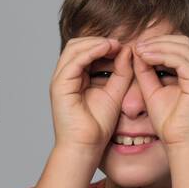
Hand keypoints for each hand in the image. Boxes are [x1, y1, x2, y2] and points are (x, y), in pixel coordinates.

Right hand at [49, 37, 134, 154]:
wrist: (86, 146)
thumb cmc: (97, 126)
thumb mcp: (116, 94)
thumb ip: (122, 73)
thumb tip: (128, 51)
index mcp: (77, 77)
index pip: (87, 51)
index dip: (105, 45)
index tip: (125, 46)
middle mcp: (67, 75)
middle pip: (78, 45)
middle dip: (99, 40)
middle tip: (120, 43)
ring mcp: (61, 79)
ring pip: (74, 48)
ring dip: (96, 42)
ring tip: (115, 45)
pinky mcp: (60, 85)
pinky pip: (75, 61)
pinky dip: (91, 51)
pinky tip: (107, 50)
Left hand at [132, 34, 188, 147]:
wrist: (181, 144)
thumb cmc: (170, 124)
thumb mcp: (153, 91)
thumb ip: (146, 72)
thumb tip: (137, 53)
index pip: (180, 46)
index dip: (159, 42)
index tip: (138, 47)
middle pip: (183, 41)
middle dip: (159, 40)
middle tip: (138, 45)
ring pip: (182, 47)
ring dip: (158, 45)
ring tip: (139, 50)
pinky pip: (181, 60)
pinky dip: (162, 55)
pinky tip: (146, 58)